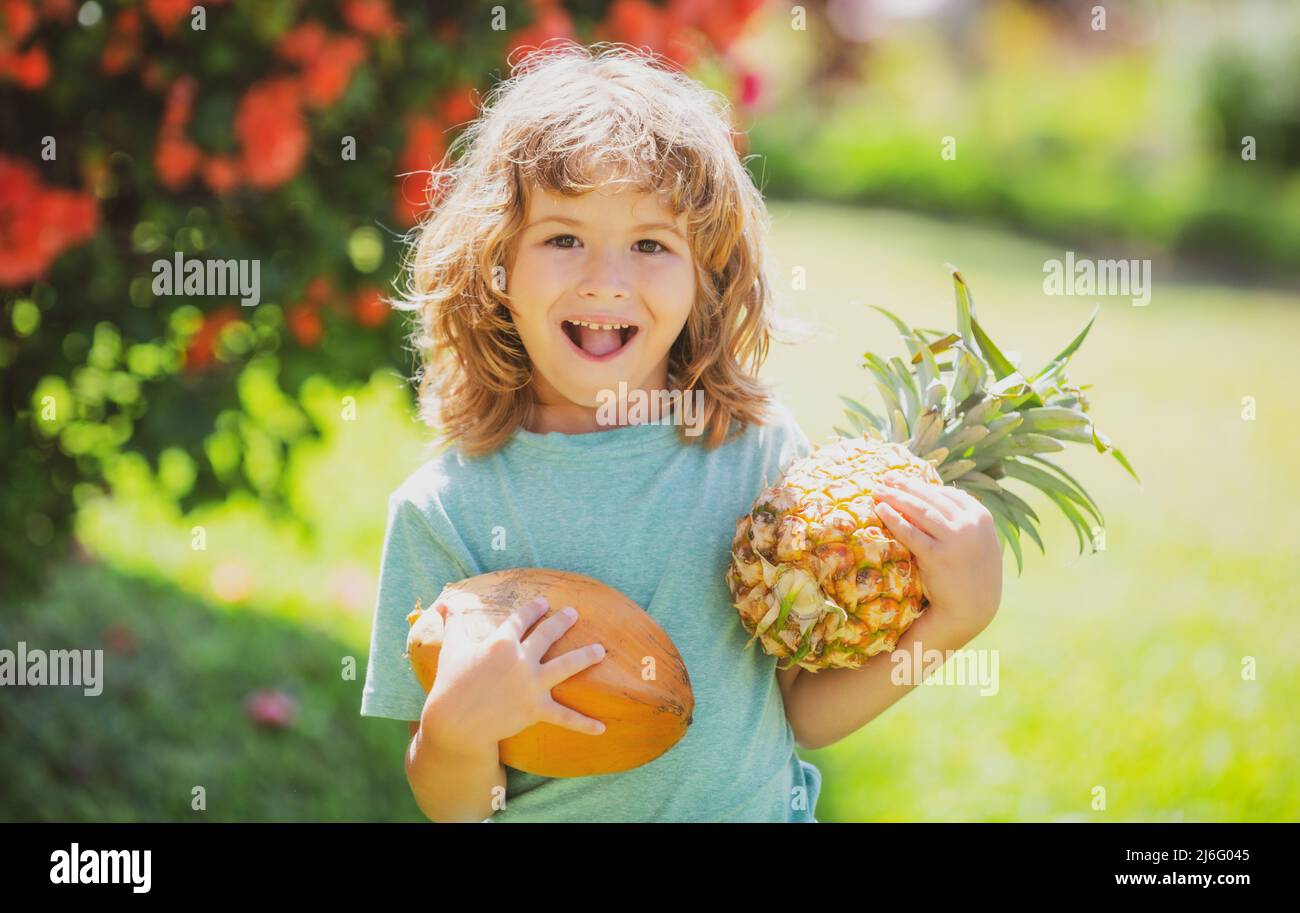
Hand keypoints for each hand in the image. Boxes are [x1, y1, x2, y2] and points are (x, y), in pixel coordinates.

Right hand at [421, 594, 607, 750]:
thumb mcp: (452, 648)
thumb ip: (453, 624)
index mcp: (501, 642)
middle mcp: (521, 659)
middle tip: (574, 613)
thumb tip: (444, 604)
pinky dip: (583, 724)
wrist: (454, 721)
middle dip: (562, 622)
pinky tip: (601, 728)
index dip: (533, 609)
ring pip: (566, 666)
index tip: (543, 602)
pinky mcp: (536, 709)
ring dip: (585, 657)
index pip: (522, 620)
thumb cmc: (451, 682)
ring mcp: (531, 684)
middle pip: (547, 635)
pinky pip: (565, 717)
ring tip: (601, 651)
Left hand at [871, 471, 1002, 637]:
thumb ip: (964, 519)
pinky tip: (880, 510)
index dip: (923, 485)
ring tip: (878, 490)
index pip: (947, 493)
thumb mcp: (978, 540)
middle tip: (886, 479)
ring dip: (896, 497)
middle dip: (906, 486)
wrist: (973, 607)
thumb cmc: (971, 572)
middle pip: (931, 498)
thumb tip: (939, 494)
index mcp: (982, 517)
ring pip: (920, 510)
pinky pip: (910, 533)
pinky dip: (894, 519)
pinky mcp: (937, 557)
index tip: (904, 480)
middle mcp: (970, 525)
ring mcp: (955, 540)